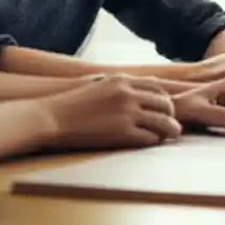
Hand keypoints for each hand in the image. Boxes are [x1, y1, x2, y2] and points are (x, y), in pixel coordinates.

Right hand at [40, 74, 181, 149]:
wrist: (52, 117)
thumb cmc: (71, 104)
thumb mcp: (98, 84)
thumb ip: (119, 86)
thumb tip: (134, 88)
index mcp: (123, 81)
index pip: (158, 87)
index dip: (166, 99)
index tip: (167, 108)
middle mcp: (128, 94)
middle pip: (166, 104)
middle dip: (172, 115)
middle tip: (172, 124)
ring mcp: (127, 113)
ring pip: (164, 122)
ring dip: (171, 130)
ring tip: (172, 135)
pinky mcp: (123, 132)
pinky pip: (150, 138)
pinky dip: (155, 141)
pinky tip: (152, 143)